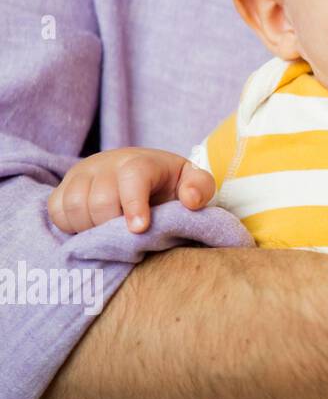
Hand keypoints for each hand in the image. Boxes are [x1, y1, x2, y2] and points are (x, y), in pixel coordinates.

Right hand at [47, 147, 214, 233]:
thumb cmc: (168, 184)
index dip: (134, 204)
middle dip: (113, 226)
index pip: (132, 177)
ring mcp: (82, 174)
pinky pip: (56, 210)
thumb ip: (200, 188)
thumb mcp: (192, 181)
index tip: (139, 229)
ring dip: (91, 228)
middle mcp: (106, 164)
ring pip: (73, 206)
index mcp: (141, 162)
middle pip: (100, 200)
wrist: (140, 172)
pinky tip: (91, 229)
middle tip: (127, 236)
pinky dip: (71, 225)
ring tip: (110, 233)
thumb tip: (191, 201)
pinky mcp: (63, 187)